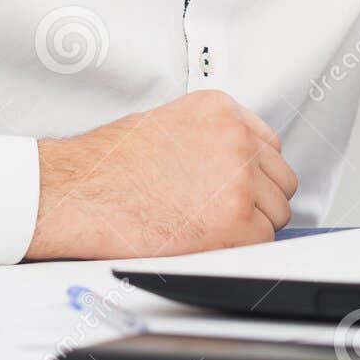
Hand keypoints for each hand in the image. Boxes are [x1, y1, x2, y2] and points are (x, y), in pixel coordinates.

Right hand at [24, 89, 298, 259]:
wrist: (80, 192)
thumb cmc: (107, 164)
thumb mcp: (166, 123)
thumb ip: (208, 136)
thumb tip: (229, 160)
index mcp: (220, 110)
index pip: (269, 144)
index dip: (255, 171)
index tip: (244, 185)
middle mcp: (235, 139)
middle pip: (280, 179)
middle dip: (258, 199)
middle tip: (225, 212)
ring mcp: (238, 179)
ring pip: (276, 212)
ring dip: (251, 225)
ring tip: (211, 227)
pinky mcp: (234, 220)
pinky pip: (261, 242)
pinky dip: (240, 249)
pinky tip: (209, 243)